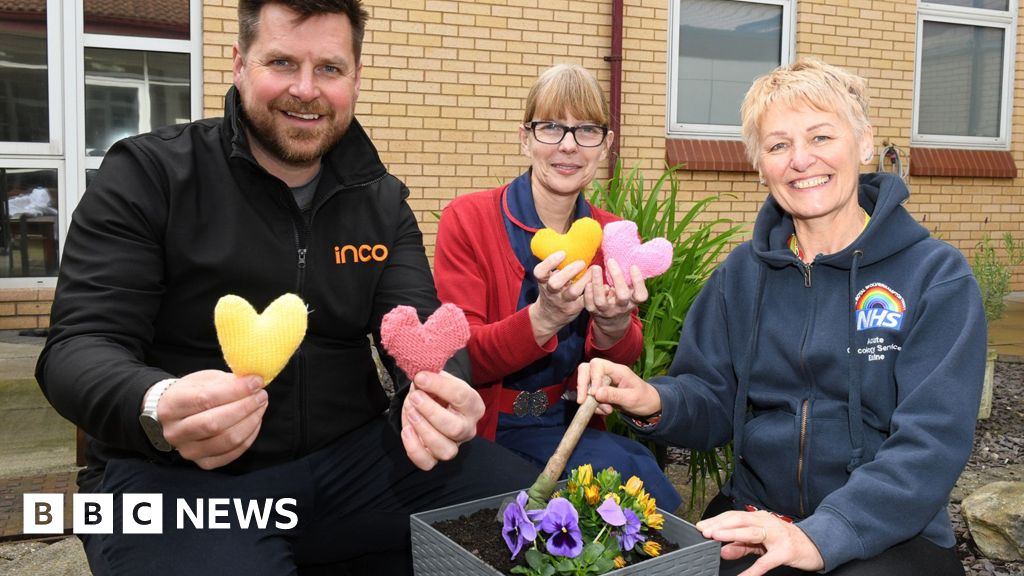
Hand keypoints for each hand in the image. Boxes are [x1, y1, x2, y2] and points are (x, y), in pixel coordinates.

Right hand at [157, 370, 267, 469]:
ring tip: (261, 406)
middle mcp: (175, 432)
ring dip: (251, 421)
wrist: (175, 416)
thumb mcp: (203, 380)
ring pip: (227, 440)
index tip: (256, 382)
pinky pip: (233, 452)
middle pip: (214, 423)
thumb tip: (253, 383)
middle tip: (262, 395)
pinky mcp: (203, 463)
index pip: (205, 399)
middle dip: (245, 407)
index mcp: (170, 406)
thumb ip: (226, 382)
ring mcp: (188, 451)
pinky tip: (254, 421)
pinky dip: (249, 436)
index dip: (235, 390)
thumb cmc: (192, 393)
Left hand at [400, 370, 483, 470]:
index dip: (439, 386)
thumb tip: (420, 376)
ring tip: (410, 412)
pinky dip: (414, 448)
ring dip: (423, 429)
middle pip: (455, 428)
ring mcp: (453, 445)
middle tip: (415, 397)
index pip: (462, 397)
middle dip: (431, 411)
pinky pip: (427, 463)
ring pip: (444, 449)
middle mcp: (468, 429)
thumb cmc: (437, 392)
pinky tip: (407, 430)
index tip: (420, 377)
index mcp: (474, 406)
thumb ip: (432, 376)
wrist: (431, 404)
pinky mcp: (435, 457)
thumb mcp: (438, 379)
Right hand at [529, 251, 589, 345]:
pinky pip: (586, 301)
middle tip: (581, 262)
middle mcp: (552, 292)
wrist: (549, 316)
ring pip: (573, 292)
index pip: (540, 272)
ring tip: (594, 270)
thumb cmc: (552, 290)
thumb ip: (555, 266)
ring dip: (585, 280)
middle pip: (555, 283)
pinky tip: (605, 285)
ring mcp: (563, 301)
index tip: (563, 253)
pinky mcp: (575, 308)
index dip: (550, 262)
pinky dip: (595, 293)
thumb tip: (571, 244)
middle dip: (568, 272)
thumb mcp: (547, 279)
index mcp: (543, 282)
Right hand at [576, 358, 659, 417]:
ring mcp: (603, 382)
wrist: (649, 406)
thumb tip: (596, 394)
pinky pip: (590, 396)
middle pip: (586, 369)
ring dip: (590, 400)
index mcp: (617, 370)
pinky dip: (593, 405)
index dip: (593, 378)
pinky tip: (604, 411)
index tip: (594, 394)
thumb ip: (614, 395)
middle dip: (582, 385)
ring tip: (606, 410)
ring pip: (586, 384)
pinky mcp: (601, 392)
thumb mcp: (631, 398)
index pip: (597, 365)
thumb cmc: (644, 399)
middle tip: (582, 401)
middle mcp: (608, 373)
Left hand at [584, 258, 647, 346]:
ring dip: (598, 283)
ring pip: (601, 301)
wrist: (611, 322)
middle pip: (622, 296)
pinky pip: (589, 304)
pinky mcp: (594, 312)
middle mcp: (621, 308)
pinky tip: (587, 282)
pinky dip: (588, 293)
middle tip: (611, 261)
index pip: (640, 295)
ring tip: (596, 268)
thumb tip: (628, 256)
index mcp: (633, 302)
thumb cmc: (622, 299)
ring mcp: (607, 311)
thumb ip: (630, 279)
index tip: (633, 266)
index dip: (638, 281)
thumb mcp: (631, 292)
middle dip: (617, 277)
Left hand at [694, 510, 824, 575]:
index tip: (701, 526)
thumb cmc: (784, 542)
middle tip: (704, 531)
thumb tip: (721, 550)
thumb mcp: (760, 543)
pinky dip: (752, 571)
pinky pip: (766, 562)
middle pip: (739, 520)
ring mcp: (776, 536)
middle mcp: (766, 523)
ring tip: (716, 538)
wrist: (814, 546)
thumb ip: (740, 546)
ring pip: (751, 533)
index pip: (733, 516)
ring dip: (732, 534)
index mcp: (759, 519)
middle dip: (720, 525)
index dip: (716, 520)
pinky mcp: (785, 552)